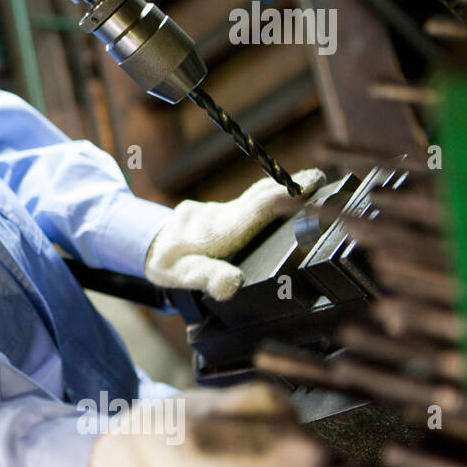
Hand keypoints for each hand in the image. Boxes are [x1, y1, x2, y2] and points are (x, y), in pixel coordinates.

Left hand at [144, 168, 325, 299]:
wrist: (143, 242)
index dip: (284, 198)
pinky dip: (268, 199)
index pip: (256, 209)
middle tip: (322, 181)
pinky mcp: (220, 210)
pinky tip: (284, 201)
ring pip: (255, 198)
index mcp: (217, 231)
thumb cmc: (167, 263)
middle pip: (261, 196)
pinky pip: (248, 202)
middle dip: (291, 189)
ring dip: (282, 193)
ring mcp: (220, 209)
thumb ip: (208, 278)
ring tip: (313, 190)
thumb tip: (232, 285)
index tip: (310, 187)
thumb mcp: (181, 276)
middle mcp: (221, 215)